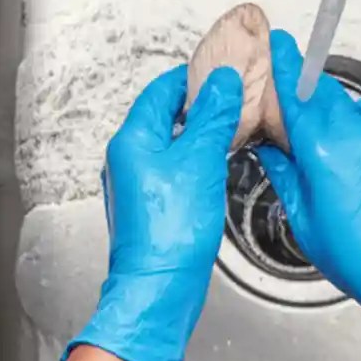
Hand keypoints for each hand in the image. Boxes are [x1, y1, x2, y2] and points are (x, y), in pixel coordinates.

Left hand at [67, 64, 242, 360]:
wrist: (158, 289)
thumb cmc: (170, 231)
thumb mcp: (200, 161)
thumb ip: (212, 117)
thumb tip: (224, 83)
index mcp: (132, 140)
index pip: (161, 89)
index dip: (193, 76)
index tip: (222, 71)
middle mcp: (127, 158)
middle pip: (164, 115)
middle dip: (199, 104)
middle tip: (234, 99)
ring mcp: (136, 184)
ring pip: (169, 143)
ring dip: (199, 133)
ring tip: (232, 129)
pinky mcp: (149, 206)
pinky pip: (172, 169)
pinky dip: (195, 159)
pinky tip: (216, 166)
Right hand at [256, 31, 360, 360]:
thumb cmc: (360, 258)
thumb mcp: (304, 219)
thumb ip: (285, 173)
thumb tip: (270, 147)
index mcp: (326, 150)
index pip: (299, 92)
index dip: (285, 64)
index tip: (278, 43)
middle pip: (328, 94)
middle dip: (310, 93)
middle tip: (296, 106)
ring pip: (358, 110)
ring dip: (340, 119)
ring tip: (334, 154)